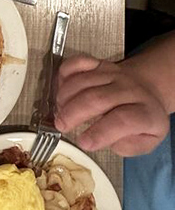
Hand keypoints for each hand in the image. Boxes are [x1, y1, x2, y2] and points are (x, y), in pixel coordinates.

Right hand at [54, 54, 169, 155]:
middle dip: (73, 114)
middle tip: (61, 126)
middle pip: (96, 98)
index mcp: (144, 111)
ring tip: (59, 111)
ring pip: (83, 81)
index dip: (100, 133)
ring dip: (65, 97)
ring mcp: (113, 73)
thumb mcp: (149, 140)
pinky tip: (61, 90)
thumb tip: (110, 143)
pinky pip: (77, 63)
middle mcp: (129, 89)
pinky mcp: (99, 63)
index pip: (122, 120)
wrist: (148, 87)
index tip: (84, 143)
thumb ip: (130, 146)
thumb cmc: (143, 118)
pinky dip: (64, 74)